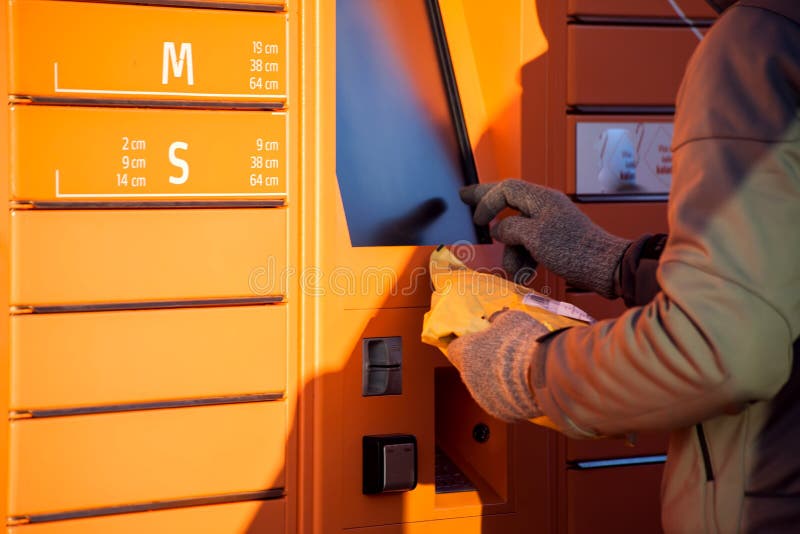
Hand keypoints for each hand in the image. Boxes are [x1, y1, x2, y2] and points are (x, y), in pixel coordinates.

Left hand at [447, 310, 548, 421]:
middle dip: (482, 362)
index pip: (454, 349)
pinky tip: (524, 386)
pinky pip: (500, 401)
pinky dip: (508, 395)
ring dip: (495, 380)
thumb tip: (495, 321)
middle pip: (469, 369)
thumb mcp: (511, 319)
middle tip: (502, 355)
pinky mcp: (500, 412)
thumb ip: (498, 320)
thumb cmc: (525, 342)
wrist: (546, 375)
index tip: (479, 341)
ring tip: (517, 372)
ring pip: (484, 387)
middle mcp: (469, 378)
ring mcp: (483, 397)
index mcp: (467, 353)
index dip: (467, 344)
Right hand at [461, 179, 630, 297]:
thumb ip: (511, 228)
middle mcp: (544, 206)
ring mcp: (549, 223)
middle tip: (464, 197)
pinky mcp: (554, 240)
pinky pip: (529, 244)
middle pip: (508, 199)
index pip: (506, 189)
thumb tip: (498, 229)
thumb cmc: (573, 250)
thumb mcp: (535, 237)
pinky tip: (526, 273)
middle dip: (486, 203)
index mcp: (541, 198)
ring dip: (512, 252)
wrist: (605, 267)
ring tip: (515, 270)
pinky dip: (524, 258)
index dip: (487, 201)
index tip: (477, 220)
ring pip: (517, 231)